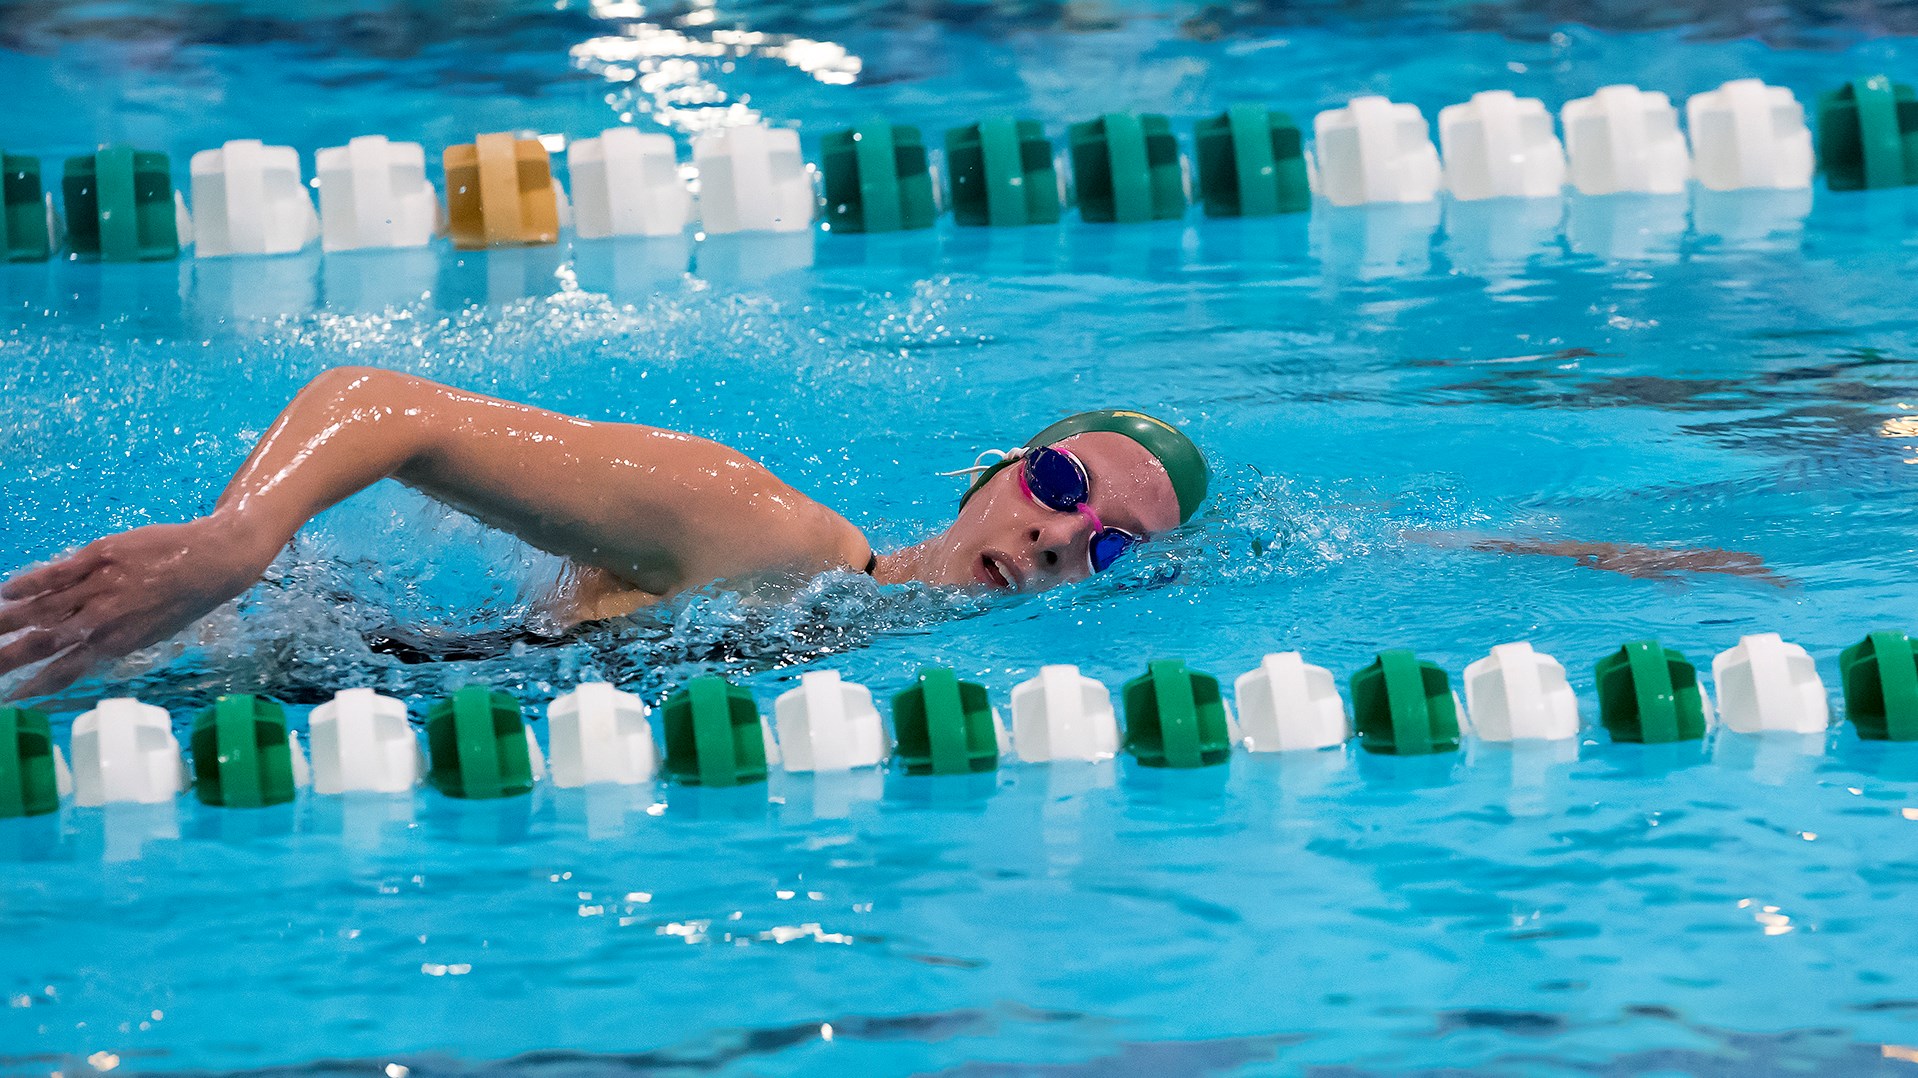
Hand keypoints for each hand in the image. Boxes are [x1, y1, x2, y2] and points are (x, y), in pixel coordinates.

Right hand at [0, 515, 280, 699]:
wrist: (216, 560)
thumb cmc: (186, 598)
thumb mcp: (152, 632)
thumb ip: (113, 642)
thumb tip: (78, 653)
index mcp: (117, 643)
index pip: (65, 671)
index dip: (33, 686)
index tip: (8, 698)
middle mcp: (103, 619)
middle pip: (43, 644)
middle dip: (6, 658)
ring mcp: (100, 586)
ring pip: (42, 608)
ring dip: (6, 622)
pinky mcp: (100, 556)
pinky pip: (56, 573)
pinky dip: (28, 583)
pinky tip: (4, 592)